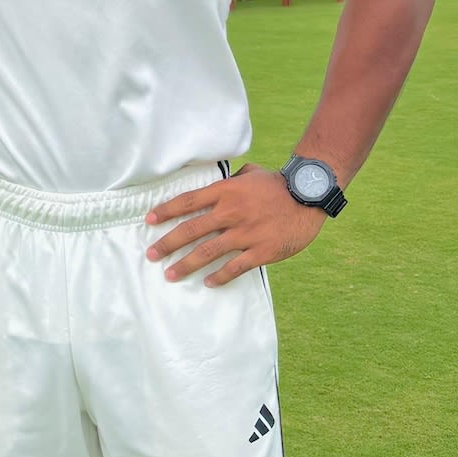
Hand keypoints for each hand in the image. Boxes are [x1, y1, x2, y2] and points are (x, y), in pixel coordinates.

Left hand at [145, 167, 324, 285]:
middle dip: (168, 243)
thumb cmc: (277, 184)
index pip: (188, 201)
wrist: (308, 196)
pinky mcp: (261, 250)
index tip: (149, 220)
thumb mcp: (250, 174)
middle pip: (191, 229)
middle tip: (151, 254)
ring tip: (170, 274)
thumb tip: (213, 183)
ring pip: (208, 252)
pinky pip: (236, 267)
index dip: (166, 211)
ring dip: (186, 264)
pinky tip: (207, 283)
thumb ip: (229, 180)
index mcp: (226, 192)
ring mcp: (246, 233)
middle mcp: (231, 212)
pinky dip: (220, 276)